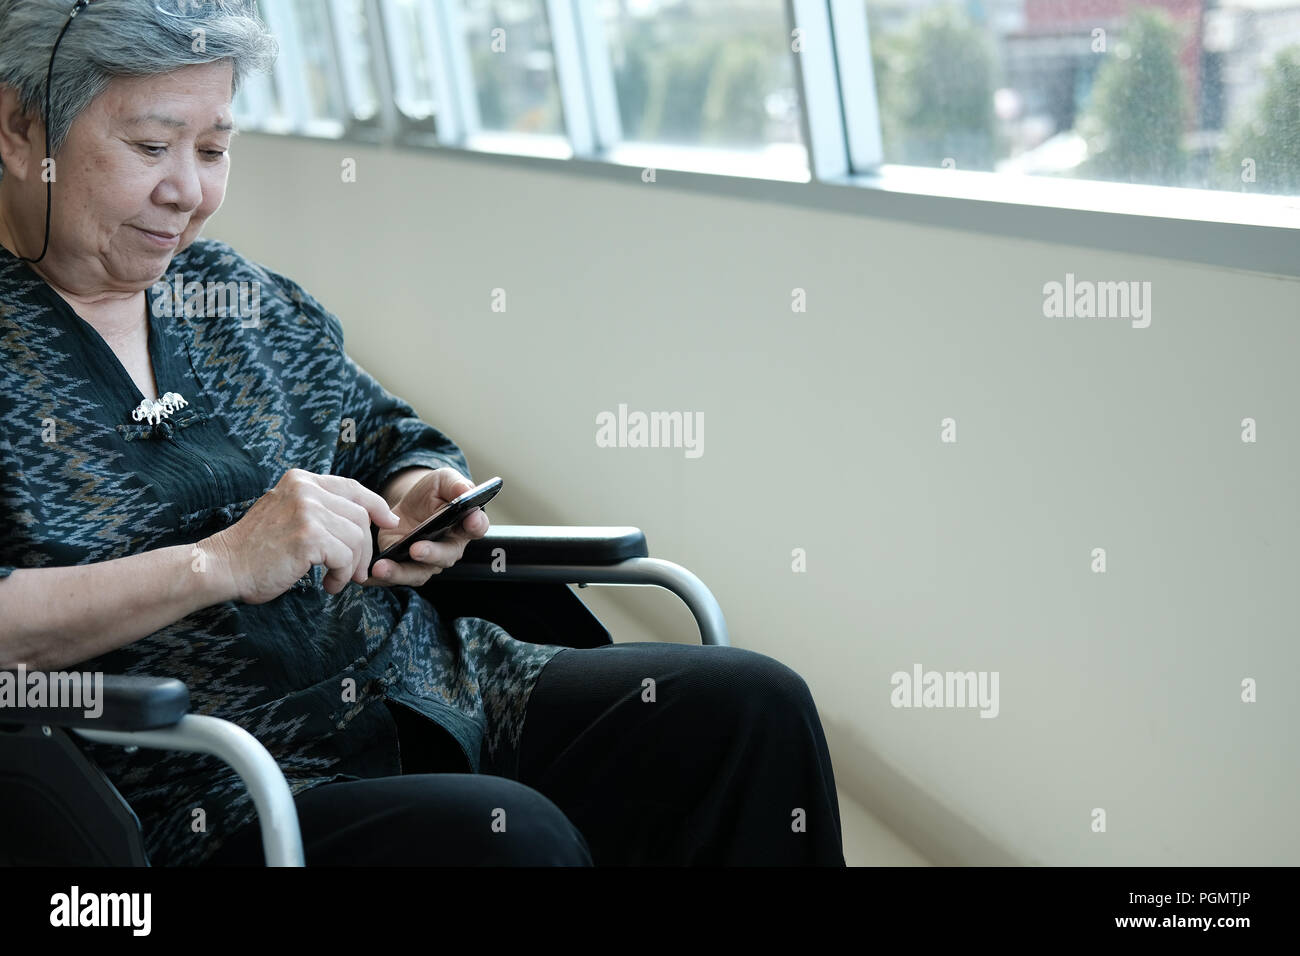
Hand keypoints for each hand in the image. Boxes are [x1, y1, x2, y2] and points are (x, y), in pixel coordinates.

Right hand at [202, 469, 403, 603]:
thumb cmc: (255, 550)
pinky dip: (341, 575)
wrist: (223, 566)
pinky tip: (327, 585)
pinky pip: (345, 557)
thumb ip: (318, 509)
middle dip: (364, 547)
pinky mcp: (309, 536)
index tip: (389, 521)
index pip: (352, 488)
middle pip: (359, 516)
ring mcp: (307, 511)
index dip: (376, 505)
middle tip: (356, 572)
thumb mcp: (286, 514)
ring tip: (336, 580)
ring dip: (352, 566)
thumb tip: (362, 520)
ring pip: (356, 538)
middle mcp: (305, 489)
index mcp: (301, 480)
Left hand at [365, 468, 489, 587]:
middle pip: (446, 556)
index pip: (477, 526)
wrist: (407, 505)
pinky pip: (395, 576)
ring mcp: (427, 561)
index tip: (471, 520)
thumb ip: (455, 484)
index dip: (476, 524)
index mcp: (464, 525)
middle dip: (431, 554)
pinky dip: (382, 576)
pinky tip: (369, 570)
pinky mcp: (404, 566)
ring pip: (419, 572)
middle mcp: (449, 548)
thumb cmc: (432, 494)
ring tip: (383, 567)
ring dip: (401, 572)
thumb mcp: (443, 481)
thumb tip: (464, 490)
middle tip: (416, 549)